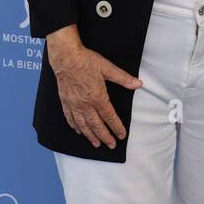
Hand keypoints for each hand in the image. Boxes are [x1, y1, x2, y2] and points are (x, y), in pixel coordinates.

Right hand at [47, 29, 141, 147]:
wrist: (66, 57)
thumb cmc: (86, 61)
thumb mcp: (108, 68)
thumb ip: (123, 78)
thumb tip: (138, 83)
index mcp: (98, 97)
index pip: (110, 117)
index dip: (116, 127)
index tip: (121, 135)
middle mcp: (85, 104)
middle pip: (97, 125)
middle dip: (105, 137)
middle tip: (111, 145)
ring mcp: (74, 104)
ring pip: (83, 125)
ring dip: (90, 136)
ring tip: (96, 144)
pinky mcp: (65, 102)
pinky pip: (70, 118)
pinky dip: (75, 126)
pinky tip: (79, 131)